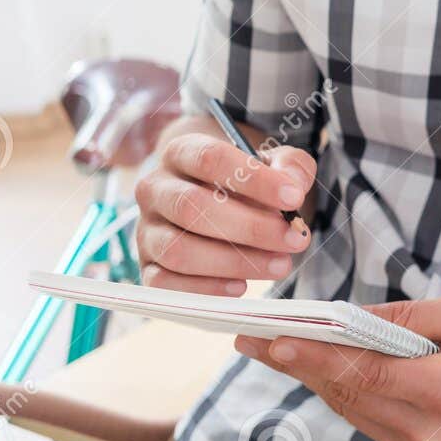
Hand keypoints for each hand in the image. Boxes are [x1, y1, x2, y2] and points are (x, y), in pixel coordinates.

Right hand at [134, 119, 315, 295]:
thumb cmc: (246, 184)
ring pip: (178, 249)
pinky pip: (165, 284)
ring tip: (279, 264)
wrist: (216, 206)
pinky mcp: (147, 268)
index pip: (210, 159)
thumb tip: (293, 186)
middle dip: (250, 227)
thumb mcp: (273, 164)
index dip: (254, 179)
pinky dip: (205, 288)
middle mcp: (155, 189)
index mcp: (182, 152)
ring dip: (234, 261)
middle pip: (191, 207)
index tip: (294, 198)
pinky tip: (241, 285)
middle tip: (293, 239)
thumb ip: (290, 166)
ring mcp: (146, 230)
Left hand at [234, 294, 440, 440]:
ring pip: (348, 406)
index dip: (313, 358)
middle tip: (252, 336)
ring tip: (274, 346)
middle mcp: (423, 431)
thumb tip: (355, 317)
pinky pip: (364, 416)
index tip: (272, 341)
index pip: (362, 375)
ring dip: (313, 376)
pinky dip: (341, 389)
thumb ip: (411, 317)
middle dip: (297, 362)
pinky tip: (321, 365)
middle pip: (345, 393)